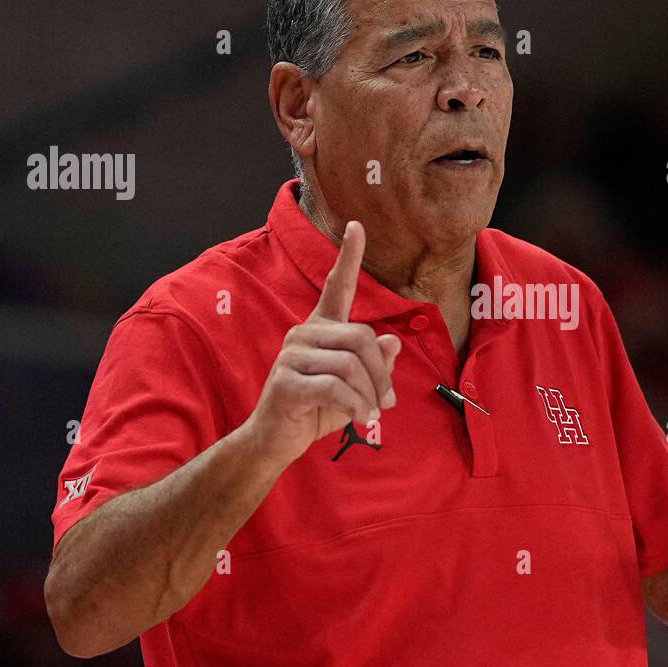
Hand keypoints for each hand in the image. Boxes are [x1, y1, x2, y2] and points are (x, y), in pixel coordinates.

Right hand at [242, 220, 400, 468]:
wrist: (276, 440)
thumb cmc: (317, 410)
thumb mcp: (356, 387)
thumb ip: (374, 364)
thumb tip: (390, 340)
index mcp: (321, 329)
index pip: (337, 287)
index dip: (349, 257)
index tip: (358, 226)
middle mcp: (304, 334)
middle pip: (361, 338)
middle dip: (381, 374)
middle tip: (387, 401)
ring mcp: (292, 356)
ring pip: (350, 365)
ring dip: (369, 395)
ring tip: (371, 415)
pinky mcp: (286, 382)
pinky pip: (334, 388)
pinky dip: (355, 407)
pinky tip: (360, 420)